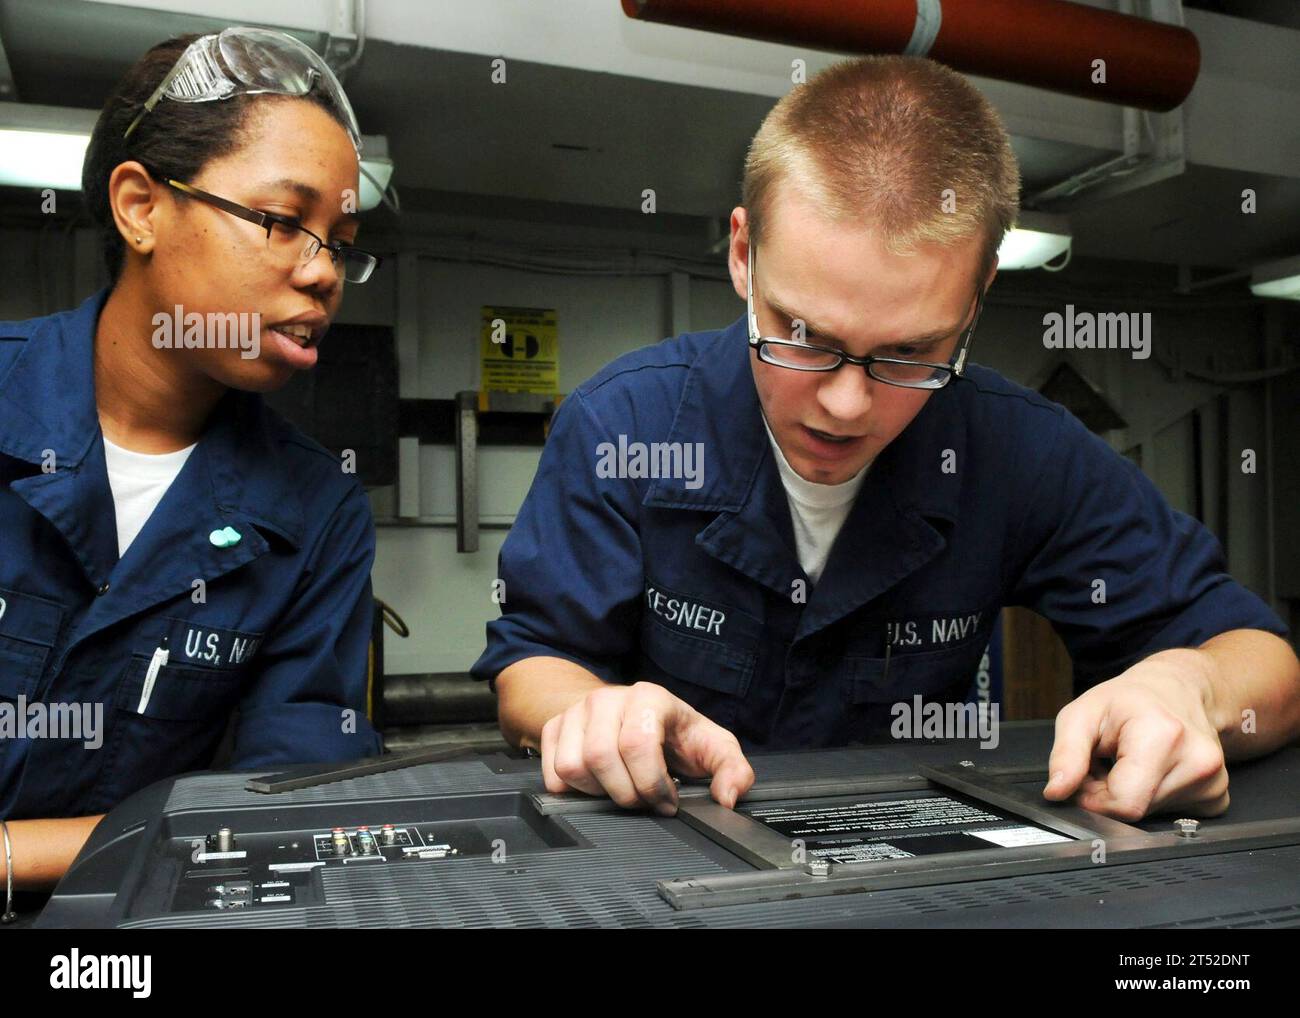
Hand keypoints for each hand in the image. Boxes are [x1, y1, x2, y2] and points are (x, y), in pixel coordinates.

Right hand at [540, 681, 754, 814]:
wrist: (632, 712)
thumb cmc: (673, 732)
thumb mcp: (712, 746)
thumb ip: (733, 769)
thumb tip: (728, 796)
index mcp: (649, 697)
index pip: (637, 743)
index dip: (651, 784)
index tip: (666, 800)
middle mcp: (608, 700)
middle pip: (601, 758)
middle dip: (627, 793)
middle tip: (644, 799)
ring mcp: (577, 712)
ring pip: (573, 767)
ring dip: (600, 791)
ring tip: (621, 788)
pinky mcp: (554, 728)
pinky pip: (552, 774)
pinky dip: (575, 790)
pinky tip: (599, 784)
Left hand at [1043, 649, 1228, 819]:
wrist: (1176, 690)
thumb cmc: (1128, 700)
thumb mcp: (1081, 714)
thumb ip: (1066, 755)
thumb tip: (1056, 792)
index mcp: (1163, 735)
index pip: (1124, 803)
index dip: (1095, 798)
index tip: (1088, 779)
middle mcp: (1197, 760)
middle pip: (1136, 811)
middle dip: (1110, 796)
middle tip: (1107, 766)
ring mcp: (1213, 782)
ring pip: (1151, 815)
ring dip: (1130, 797)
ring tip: (1129, 764)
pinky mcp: (1218, 797)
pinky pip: (1172, 815)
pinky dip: (1151, 800)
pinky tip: (1151, 773)